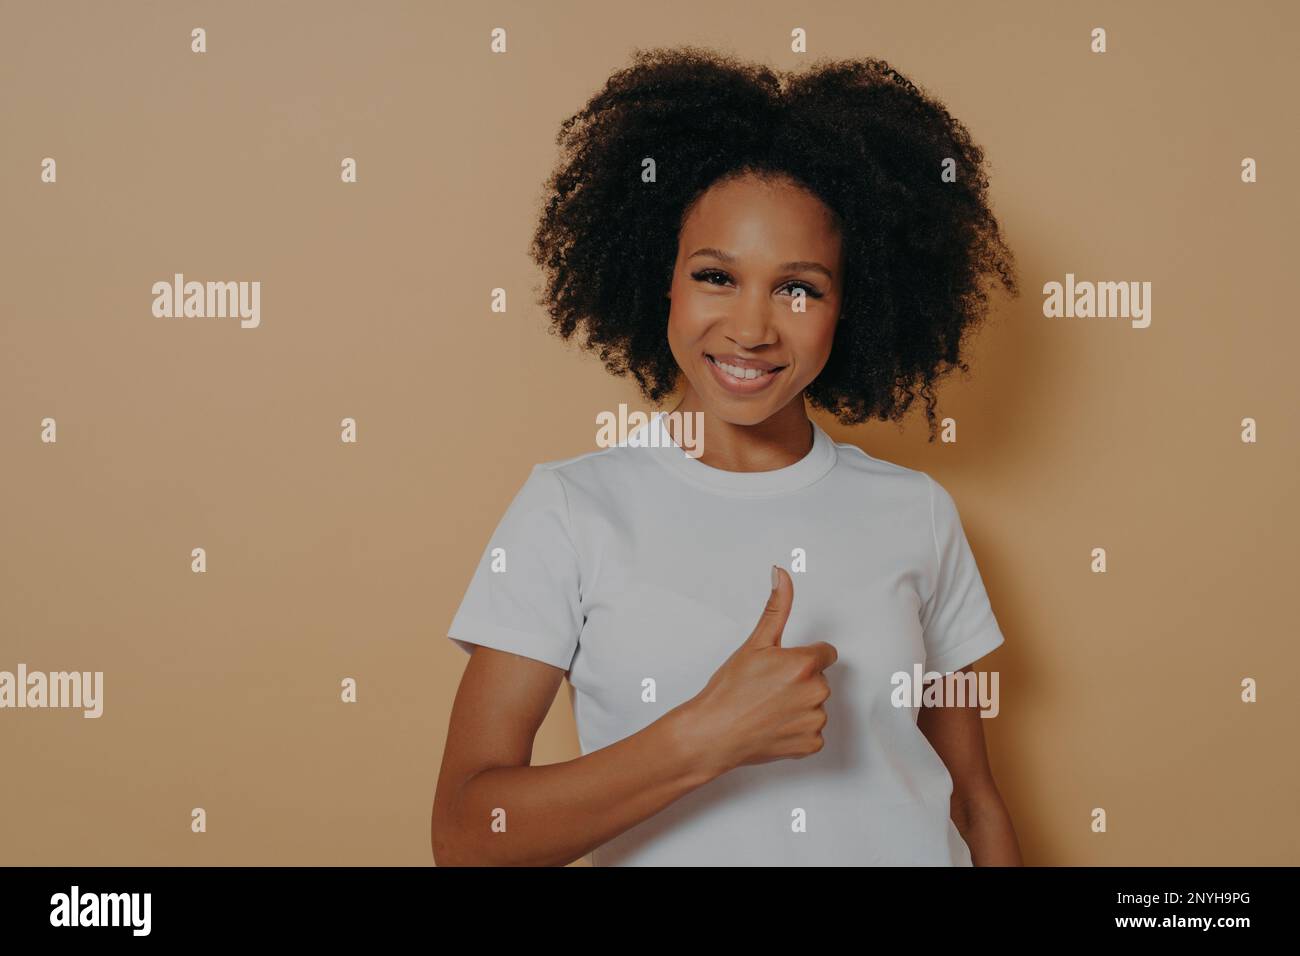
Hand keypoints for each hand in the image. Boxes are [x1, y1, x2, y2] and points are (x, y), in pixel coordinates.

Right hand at [676, 566, 837, 774]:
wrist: (713, 733)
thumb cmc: (729, 690)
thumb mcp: (754, 643)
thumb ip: (777, 606)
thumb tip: (782, 574)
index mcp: (805, 664)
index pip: (825, 653)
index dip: (802, 658)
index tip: (782, 667)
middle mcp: (816, 692)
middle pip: (819, 679)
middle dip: (800, 681)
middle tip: (769, 688)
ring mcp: (815, 720)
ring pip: (816, 705)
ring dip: (799, 706)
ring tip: (768, 708)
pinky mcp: (811, 744)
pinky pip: (812, 732)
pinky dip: (797, 730)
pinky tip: (774, 726)